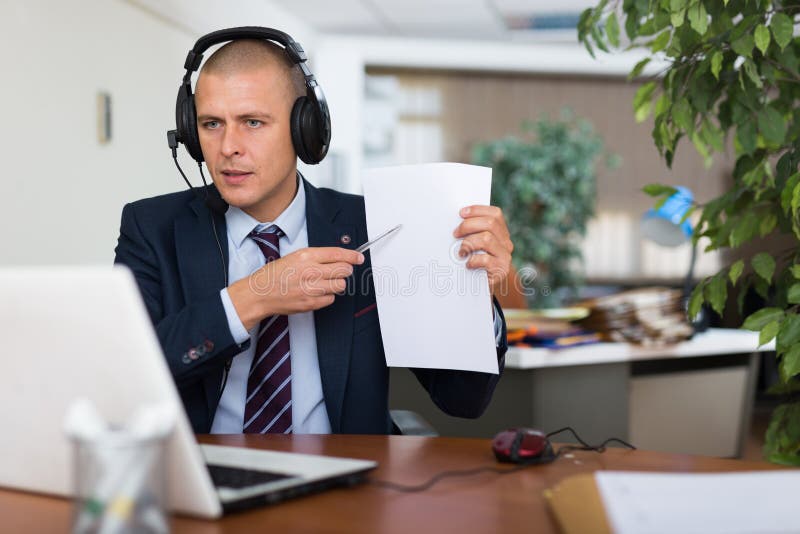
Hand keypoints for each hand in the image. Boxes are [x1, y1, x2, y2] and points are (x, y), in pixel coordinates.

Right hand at [229, 247, 363, 329]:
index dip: (352, 256)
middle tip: (340, 270)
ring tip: (324, 282)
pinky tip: (316, 292)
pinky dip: (327, 296)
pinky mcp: (311, 303)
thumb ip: (316, 257)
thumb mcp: (294, 257)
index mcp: (306, 256)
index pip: (338, 254)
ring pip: (340, 285)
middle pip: (344, 270)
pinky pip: (331, 299)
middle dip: (345, 270)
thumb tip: (338, 257)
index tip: (358, 258)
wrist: (260, 293)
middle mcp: (310, 271)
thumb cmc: (275, 275)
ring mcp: (311, 289)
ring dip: (336, 283)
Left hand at [453, 205, 512, 295]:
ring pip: (486, 239)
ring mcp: (505, 256)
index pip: (495, 214)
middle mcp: (506, 243)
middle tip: (455, 234)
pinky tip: (467, 264)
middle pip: (490, 224)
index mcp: (501, 232)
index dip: (477, 210)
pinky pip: (485, 259)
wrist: (483, 287)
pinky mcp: (500, 270)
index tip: (461, 213)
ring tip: (460, 252)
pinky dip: (473, 260)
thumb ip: (473, 232)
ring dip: (468, 243)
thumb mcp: (476, 245)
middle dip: (468, 226)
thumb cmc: (476, 263)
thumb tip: (457, 219)